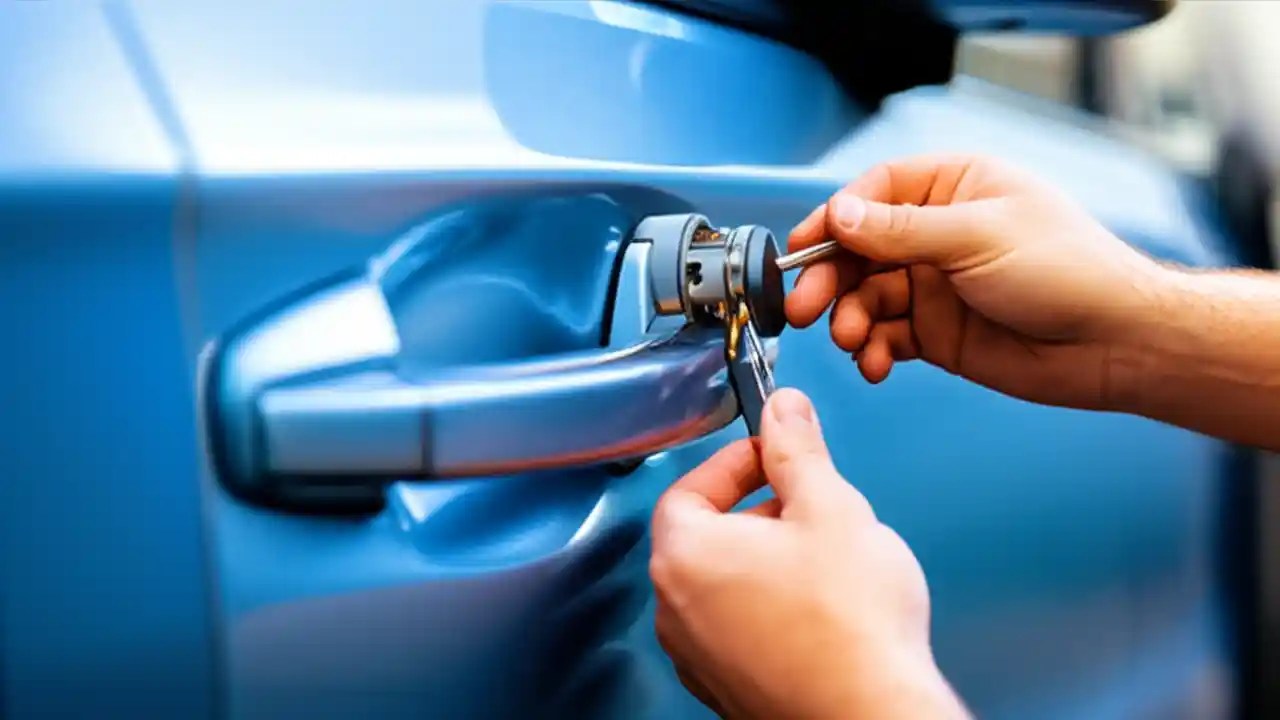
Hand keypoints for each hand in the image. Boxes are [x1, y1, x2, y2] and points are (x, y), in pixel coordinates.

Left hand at [650, 389, 967, 719]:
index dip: (737, 463)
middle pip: (705, 536)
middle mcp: (674, 610)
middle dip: (758, 510)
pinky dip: (769, 609)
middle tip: (811, 505)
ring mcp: (697, 656)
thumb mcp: (829, 506)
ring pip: (723, 585)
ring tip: (824, 562)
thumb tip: (783, 409)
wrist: (868, 715)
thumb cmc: (849, 624)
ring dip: (766, 561)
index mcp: (684, 555)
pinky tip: (819, 611)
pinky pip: (737, 629)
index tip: (776, 455)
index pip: (689, 487)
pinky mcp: (726, 689)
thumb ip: (797, 450)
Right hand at [786, 154, 1169, 409]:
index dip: (834, 219)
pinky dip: (872, 351)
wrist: (1114, 343)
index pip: (874, 193)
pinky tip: (875, 363)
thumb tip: (840, 216)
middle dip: (829, 280)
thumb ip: (901, 230)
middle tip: (806, 308)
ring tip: (852, 340)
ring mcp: (935, 284)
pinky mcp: (936, 332)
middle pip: (859, 250)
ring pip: (866, 297)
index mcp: (954, 187)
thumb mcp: (977, 237)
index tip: (803, 248)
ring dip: (849, 320)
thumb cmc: (1068, 271)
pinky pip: (885, 337)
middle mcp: (938, 233)